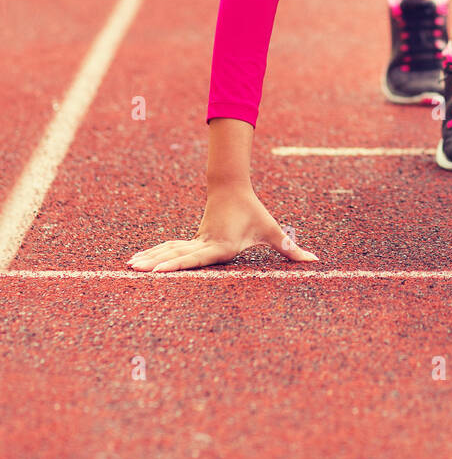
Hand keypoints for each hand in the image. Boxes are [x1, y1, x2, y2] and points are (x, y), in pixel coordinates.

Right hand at [127, 184, 317, 271]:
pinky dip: (155, 254)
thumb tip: (314, 260)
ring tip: (129, 267)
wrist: (233, 187)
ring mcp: (196, 241)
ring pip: (169, 251)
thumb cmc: (254, 212)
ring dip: (150, 258)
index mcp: (220, 245)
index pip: (196, 258)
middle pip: (176, 255)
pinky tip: (139, 261)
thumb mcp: (271, 230)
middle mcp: (204, 244)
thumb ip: (290, 247)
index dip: (177, 265)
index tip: (159, 270)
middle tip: (135, 270)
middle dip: (156, 264)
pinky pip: (170, 248)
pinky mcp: (192, 240)